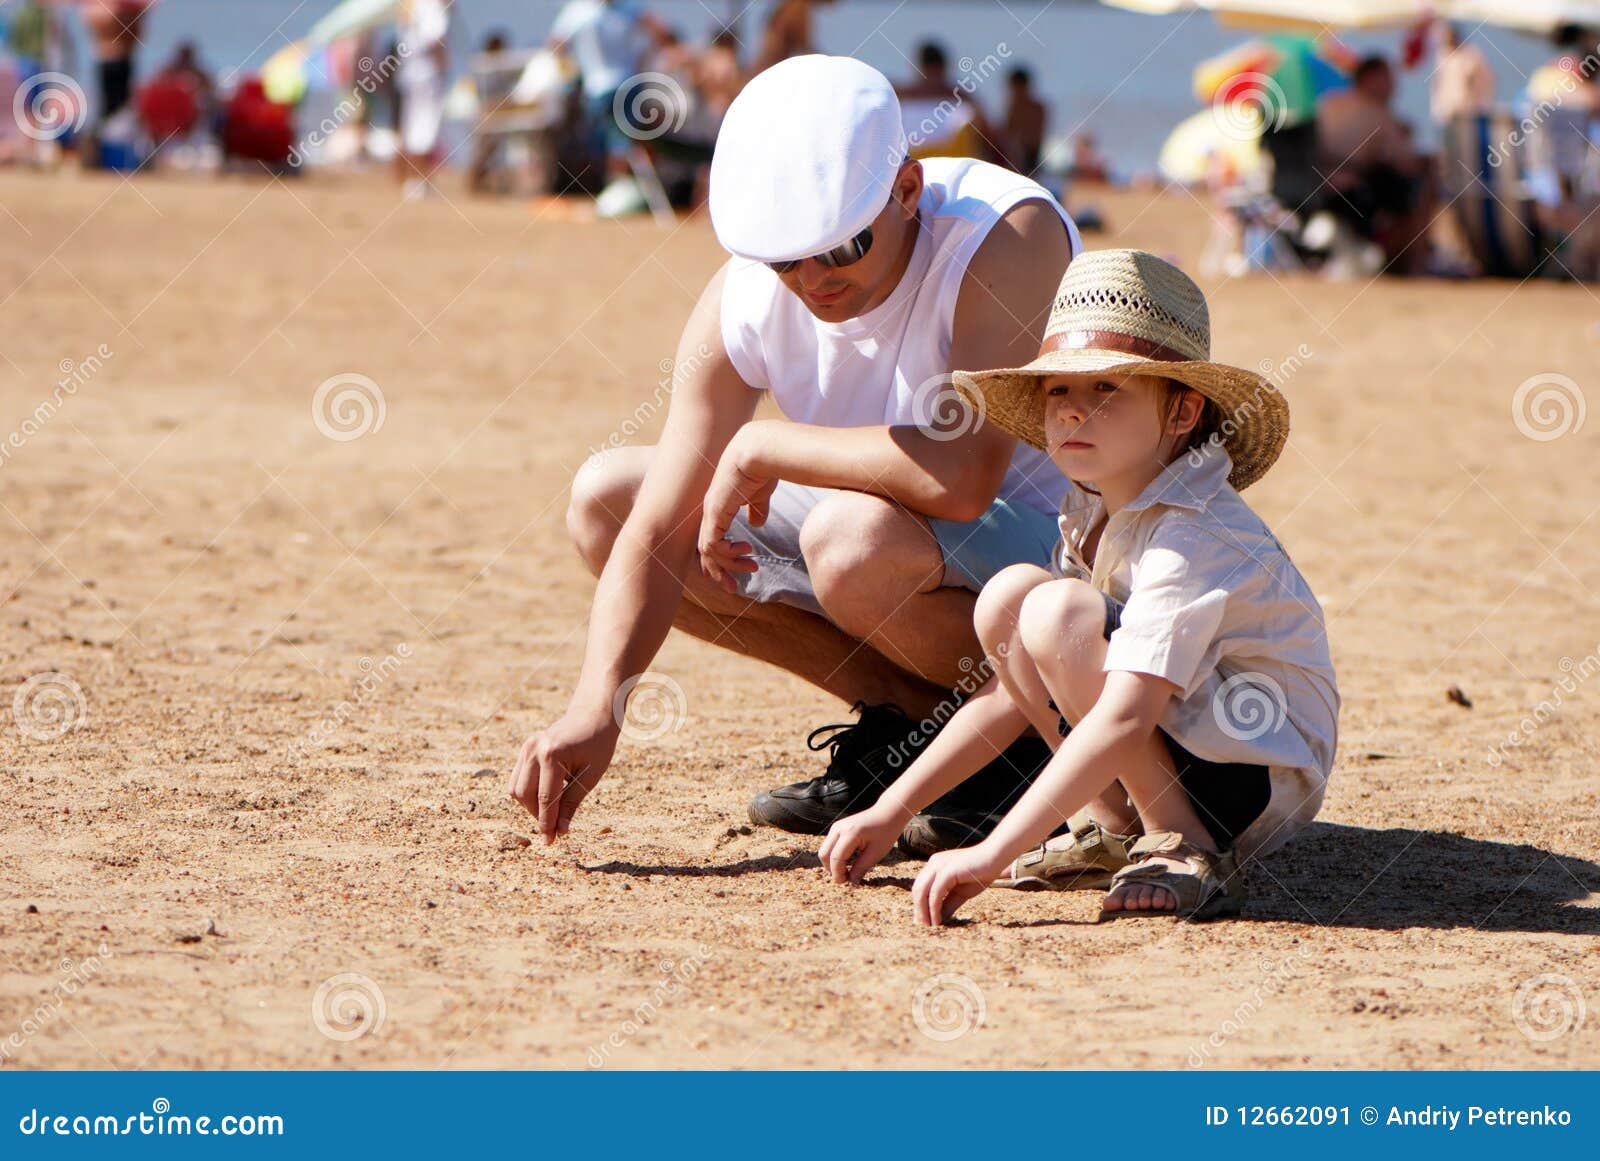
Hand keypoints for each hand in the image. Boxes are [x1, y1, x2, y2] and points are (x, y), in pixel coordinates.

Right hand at [508, 709, 619, 844]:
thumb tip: (560, 831)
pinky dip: (528, 792)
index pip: (545, 799)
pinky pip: (518, 778)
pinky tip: (547, 794)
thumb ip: (571, 804)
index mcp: (552, 755)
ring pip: (516, 789)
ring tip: (553, 809)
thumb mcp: (590, 776)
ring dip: (530, 805)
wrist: (593, 715)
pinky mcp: (524, 748)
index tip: (550, 843)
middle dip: (537, 815)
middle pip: (525, 796)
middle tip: (555, 827)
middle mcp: (534, 750)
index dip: (547, 824)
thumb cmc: (598, 745)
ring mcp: (526, 747)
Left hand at [698, 426, 777, 592]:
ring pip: (709, 552)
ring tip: (752, 566)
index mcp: (719, 507)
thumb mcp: (760, 495)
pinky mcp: (714, 514)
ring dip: (729, 565)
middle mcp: (710, 511)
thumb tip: (756, 523)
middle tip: (733, 588)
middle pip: (705, 552)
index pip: (713, 540)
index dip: (724, 559)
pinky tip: (747, 550)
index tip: (741, 571)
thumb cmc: (762, 467)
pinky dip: (727, 554)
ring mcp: (710, 513)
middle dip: (719, 573)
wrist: (758, 452)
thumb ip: (756, 509)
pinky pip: (713, 545)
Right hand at [818, 805, 906, 884]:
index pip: (835, 858)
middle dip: (831, 869)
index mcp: (850, 833)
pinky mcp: (837, 827)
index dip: (837, 873)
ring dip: (831, 863)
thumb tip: (851, 882)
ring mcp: (836, 826)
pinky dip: (834, 856)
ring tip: (847, 872)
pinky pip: (830, 845)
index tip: (845, 883)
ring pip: (825, 850)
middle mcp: (839, 828)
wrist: (888, 813)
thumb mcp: (876, 853)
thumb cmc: (886, 831)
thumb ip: (861, 868)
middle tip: (845, 879)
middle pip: (824, 854)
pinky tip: (847, 862)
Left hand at [912, 843, 1005, 926]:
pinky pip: (935, 893)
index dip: (920, 905)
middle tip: (923, 928)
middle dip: (919, 910)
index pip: (920, 887)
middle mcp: (934, 863)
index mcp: (935, 865)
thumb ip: (948, 904)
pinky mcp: (947, 871)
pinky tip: (937, 921)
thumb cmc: (981, 873)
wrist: (996, 858)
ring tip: (929, 928)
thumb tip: (939, 920)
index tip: (924, 922)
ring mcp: (939, 865)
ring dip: (923, 912)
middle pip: (917, 890)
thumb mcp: (960, 893)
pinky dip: (934, 909)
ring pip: (922, 891)